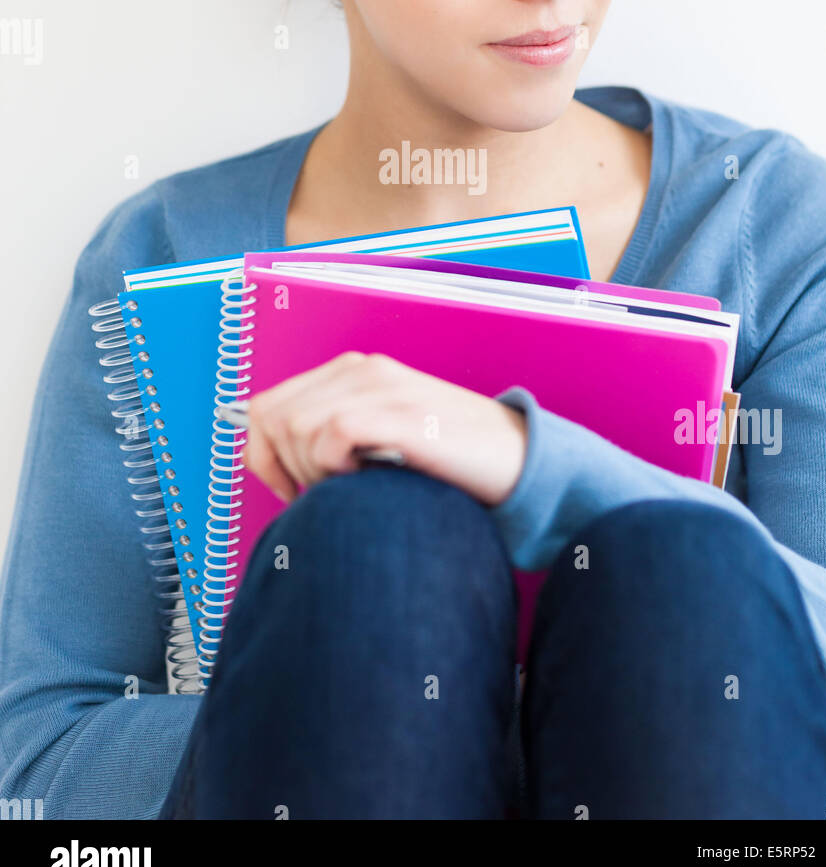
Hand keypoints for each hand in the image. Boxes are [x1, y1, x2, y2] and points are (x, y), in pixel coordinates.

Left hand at [242, 350, 527, 507]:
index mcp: (352, 372)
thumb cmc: (451, 460)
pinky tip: (368, 480)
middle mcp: (361, 370)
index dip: (264, 456)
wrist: (519, 461)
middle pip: (273, 418)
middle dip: (285, 469)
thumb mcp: (380, 439)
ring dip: (313, 472)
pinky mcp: (400, 412)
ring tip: (352, 488)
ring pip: (296, 427)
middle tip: (324, 497)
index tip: (288, 490)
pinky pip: (332, 436)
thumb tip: (276, 466)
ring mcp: (381, 387)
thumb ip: (333, 438)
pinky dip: (337, 468)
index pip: (266, 406)